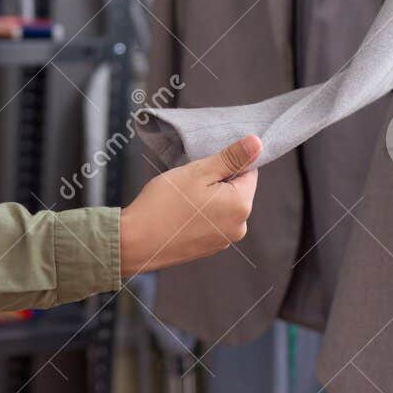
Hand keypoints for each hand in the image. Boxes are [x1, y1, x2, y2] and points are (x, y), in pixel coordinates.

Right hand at [119, 135, 260, 275]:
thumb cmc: (164, 204)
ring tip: (181, 198)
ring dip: (207, 198)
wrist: (136, 242)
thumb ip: (231, 158)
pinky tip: (179, 213)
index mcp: (241, 205)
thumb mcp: (198, 172)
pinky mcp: (208, 248)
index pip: (249, 172)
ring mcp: (223, 240)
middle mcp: (239, 226)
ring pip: (222, 206)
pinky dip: (199, 214)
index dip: (227, 163)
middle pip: (236, 190)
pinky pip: (211, 222)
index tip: (205, 165)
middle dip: (216, 181)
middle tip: (189, 181)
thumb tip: (257, 144)